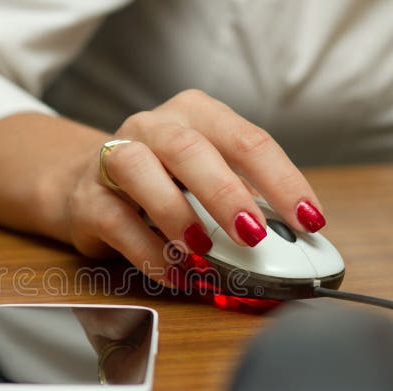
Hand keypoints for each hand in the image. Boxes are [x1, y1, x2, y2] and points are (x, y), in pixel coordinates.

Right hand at [66, 89, 325, 284]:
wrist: (83, 182)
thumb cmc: (162, 180)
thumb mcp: (206, 178)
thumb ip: (243, 199)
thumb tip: (290, 239)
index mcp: (197, 115)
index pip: (247, 141)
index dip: (282, 180)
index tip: (309, 220)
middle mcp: (154, 127)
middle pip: (190, 150)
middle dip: (227, 194)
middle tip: (254, 235)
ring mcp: (114, 157)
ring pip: (140, 171)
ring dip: (176, 213)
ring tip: (202, 250)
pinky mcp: (87, 198)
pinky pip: (116, 221)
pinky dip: (148, 252)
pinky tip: (174, 273)